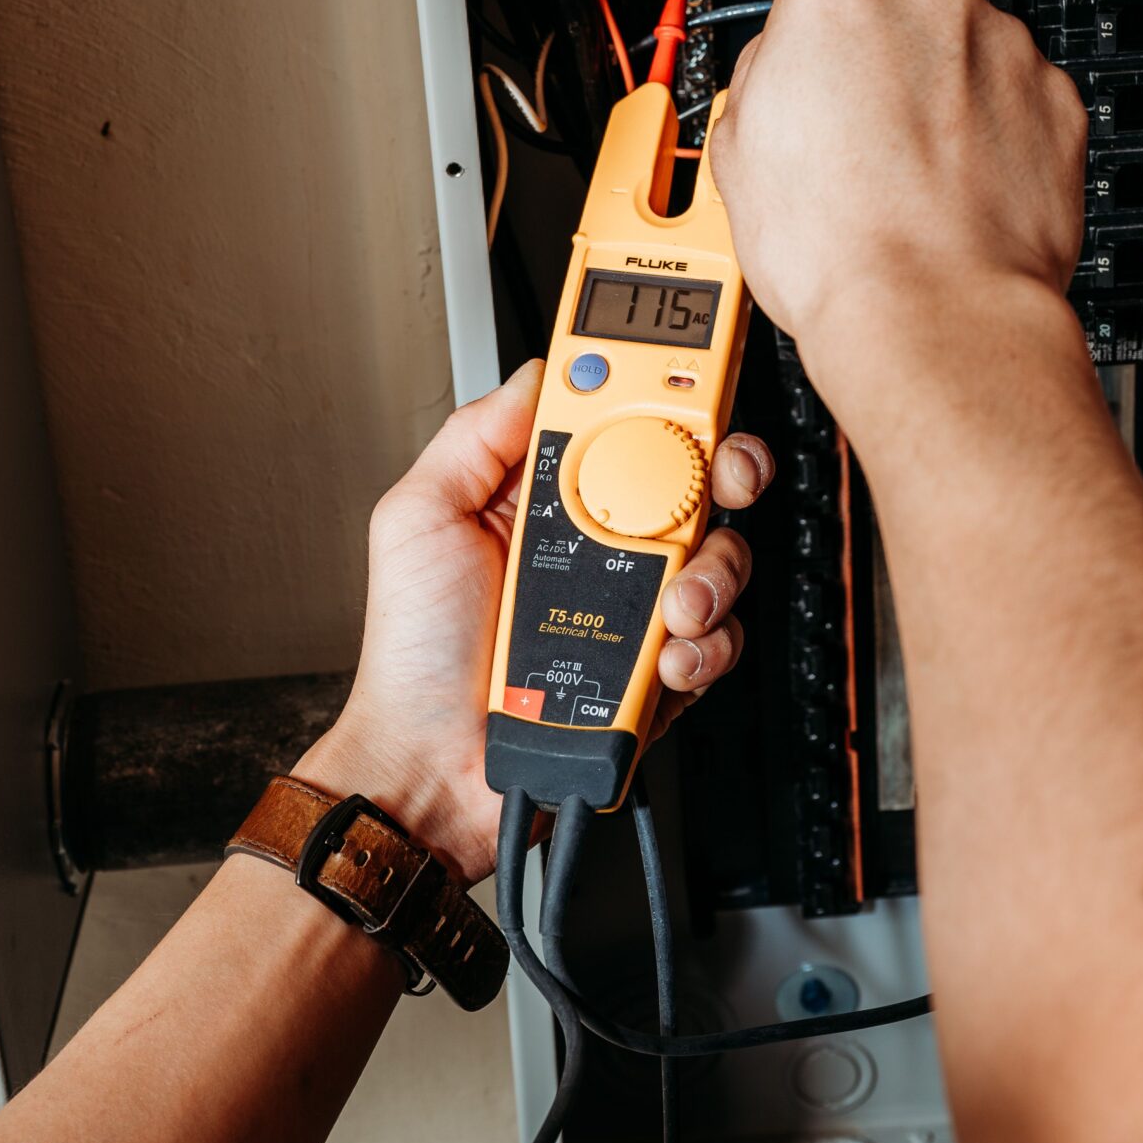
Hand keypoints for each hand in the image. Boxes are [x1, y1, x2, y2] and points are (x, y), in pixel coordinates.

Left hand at [296, 362, 771, 881]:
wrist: (432, 770)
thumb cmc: (414, 656)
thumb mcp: (418, 518)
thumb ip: (477, 437)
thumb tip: (539, 371)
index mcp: (548, 495)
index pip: (622, 420)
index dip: (663, 392)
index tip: (685, 382)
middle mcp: (602, 542)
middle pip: (698, 480)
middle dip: (728, 467)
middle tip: (722, 477)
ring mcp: (636, 606)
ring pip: (722, 558)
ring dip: (711, 573)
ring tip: (669, 602)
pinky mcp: (661, 669)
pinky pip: (717, 641)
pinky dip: (703, 646)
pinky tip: (664, 656)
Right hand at [708, 0, 1088, 405]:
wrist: (933, 313)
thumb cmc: (833, 246)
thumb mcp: (738, 148)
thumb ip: (765, 71)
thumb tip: (782, 64)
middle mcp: (928, 1)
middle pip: (905, 0)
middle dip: (889, 50)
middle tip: (864, 130)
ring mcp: (1001, 47)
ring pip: (966, 50)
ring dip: (946, 94)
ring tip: (916, 177)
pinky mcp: (1058, 99)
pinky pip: (1018, 97)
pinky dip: (998, 131)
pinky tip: (963, 188)